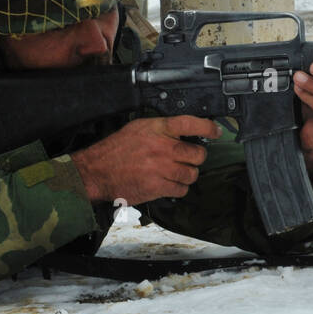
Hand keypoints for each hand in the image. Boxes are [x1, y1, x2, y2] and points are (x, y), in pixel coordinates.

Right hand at [72, 115, 217, 203]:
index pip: (191, 124)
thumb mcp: (139, 128)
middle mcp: (162, 147)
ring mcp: (161, 168)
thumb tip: (186, 132)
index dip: (208, 127)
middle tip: (189, 158)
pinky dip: (179, 188)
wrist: (96, 171)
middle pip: (198, 154)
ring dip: (188, 174)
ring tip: (177, 172)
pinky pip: (182, 189)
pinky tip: (169, 183)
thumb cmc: (116, 149)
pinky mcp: (157, 187)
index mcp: (158, 129)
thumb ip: (162, 128)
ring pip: (192, 174)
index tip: (216, 131)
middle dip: (196, 157)